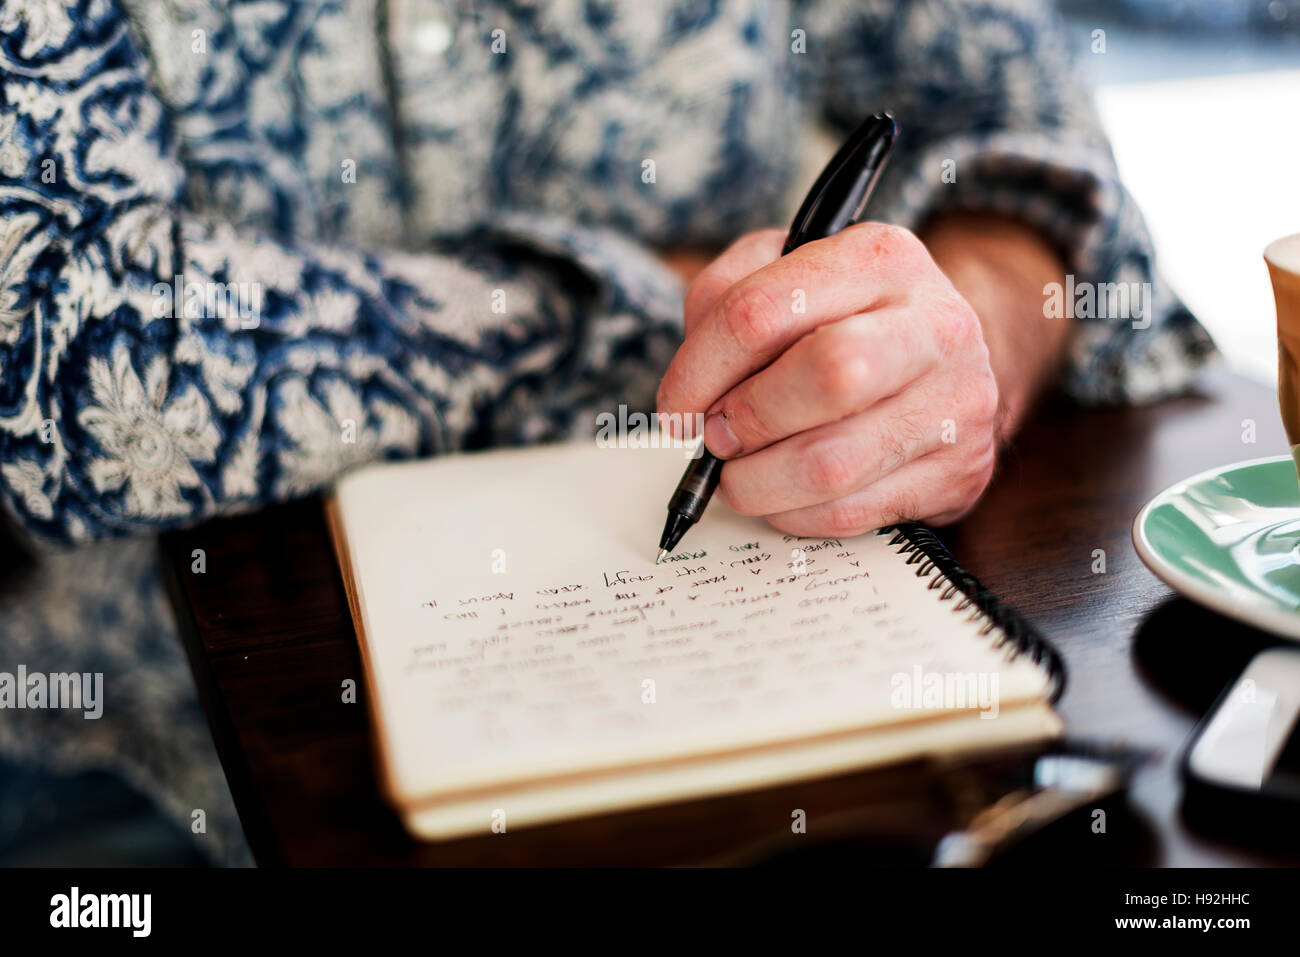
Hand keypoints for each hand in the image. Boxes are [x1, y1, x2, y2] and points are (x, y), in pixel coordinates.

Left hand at [656, 221, 1002, 537]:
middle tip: (716, 437)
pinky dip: (793, 513)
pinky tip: (783, 494)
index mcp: (880, 258)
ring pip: (831, 463)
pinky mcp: (959, 472)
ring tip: (739, 472)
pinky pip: (849, 512)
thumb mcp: (785, 276)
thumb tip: (691, 389)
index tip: (678, 403)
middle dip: (747, 419)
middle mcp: (934, 324)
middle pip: (825, 376)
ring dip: (757, 482)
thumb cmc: (846, 318)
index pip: (763, 311)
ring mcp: (956, 402)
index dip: (699, 370)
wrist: (943, 361)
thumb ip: (723, 301)